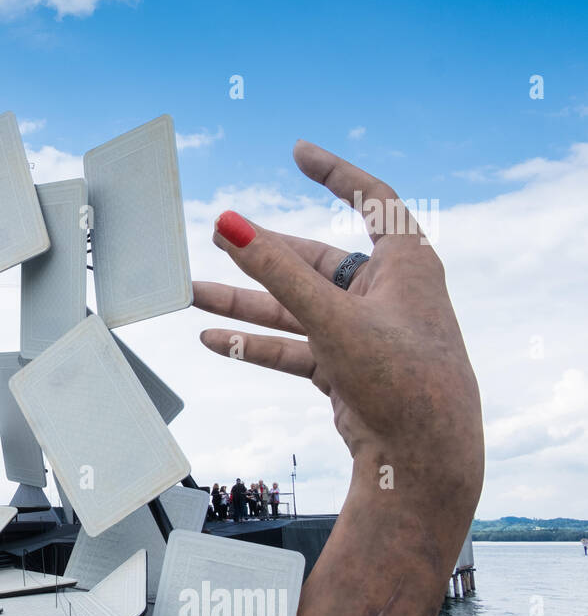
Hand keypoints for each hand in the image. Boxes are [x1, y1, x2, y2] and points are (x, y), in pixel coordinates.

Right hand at [192, 141, 483, 615]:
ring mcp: (364, 334)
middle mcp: (386, 294)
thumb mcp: (331, 316)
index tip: (298, 153)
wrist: (423, 462)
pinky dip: (255, 343)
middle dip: (262, 254)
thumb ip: (274, 271)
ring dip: (245, 302)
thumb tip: (226, 223)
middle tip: (216, 237)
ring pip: (294, 307)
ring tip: (192, 293)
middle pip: (314, 260)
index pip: (371, 199)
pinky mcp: (347, 370)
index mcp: (405, 264)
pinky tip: (213, 338)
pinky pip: (292, 347)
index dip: (334, 173)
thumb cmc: (402, 381)